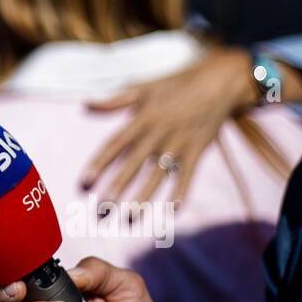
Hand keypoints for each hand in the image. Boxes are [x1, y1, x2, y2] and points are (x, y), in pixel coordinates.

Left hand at [80, 46, 253, 205]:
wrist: (217, 83)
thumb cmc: (175, 85)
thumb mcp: (142, 88)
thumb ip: (113, 101)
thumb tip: (85, 104)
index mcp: (141, 119)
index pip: (115, 144)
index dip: (99, 163)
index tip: (84, 183)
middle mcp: (157, 134)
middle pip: (133, 165)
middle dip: (117, 188)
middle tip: (101, 211)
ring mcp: (178, 144)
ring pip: (158, 175)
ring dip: (144, 198)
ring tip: (130, 219)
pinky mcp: (197, 151)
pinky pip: (188, 175)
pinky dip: (181, 191)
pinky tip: (172, 211)